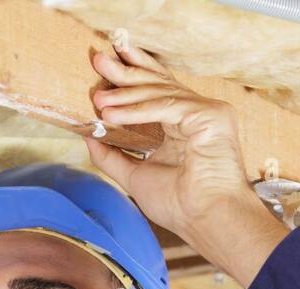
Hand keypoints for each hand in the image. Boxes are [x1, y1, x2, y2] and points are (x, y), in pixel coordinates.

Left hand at [84, 44, 287, 285]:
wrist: (205, 219)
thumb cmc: (179, 205)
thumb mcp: (134, 175)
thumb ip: (112, 156)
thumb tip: (88, 137)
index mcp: (182, 124)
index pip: (156, 90)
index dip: (133, 74)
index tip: (107, 63)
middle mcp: (196, 113)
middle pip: (158, 84)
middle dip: (126, 72)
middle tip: (98, 59)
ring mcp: (207, 112)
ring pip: (160, 93)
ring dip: (126, 96)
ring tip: (98, 98)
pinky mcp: (211, 115)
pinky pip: (168, 106)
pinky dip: (138, 111)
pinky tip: (113, 115)